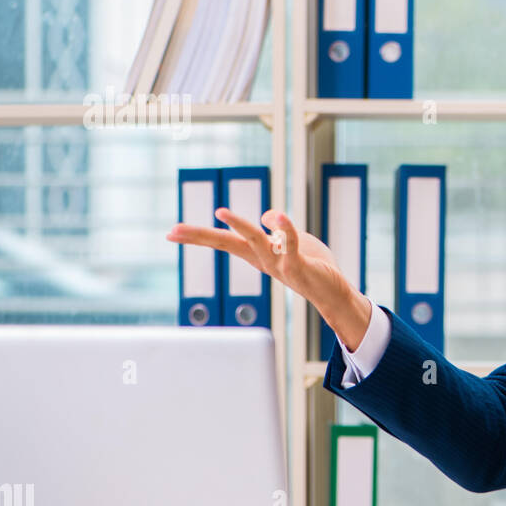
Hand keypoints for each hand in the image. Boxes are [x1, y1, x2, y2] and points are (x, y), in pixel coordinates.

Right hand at [166, 208, 371, 348]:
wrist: (334, 293)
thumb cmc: (313, 266)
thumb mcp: (293, 241)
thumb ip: (278, 229)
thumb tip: (266, 216)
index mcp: (257, 254)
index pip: (223, 241)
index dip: (198, 236)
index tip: (171, 231)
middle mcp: (263, 260)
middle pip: (227, 244)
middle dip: (200, 237)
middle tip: (173, 230)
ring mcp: (279, 264)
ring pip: (255, 242)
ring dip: (239, 227)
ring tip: (221, 212)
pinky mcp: (299, 265)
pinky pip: (290, 245)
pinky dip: (285, 230)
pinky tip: (278, 216)